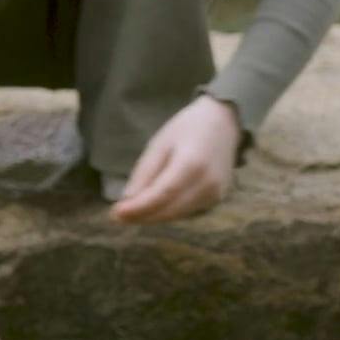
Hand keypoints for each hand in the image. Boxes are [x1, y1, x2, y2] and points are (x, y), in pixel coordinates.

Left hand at [112, 96, 242, 224]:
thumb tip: (128, 200)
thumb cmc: (188, 128)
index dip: (138, 208)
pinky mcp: (217, 199)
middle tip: (117, 216)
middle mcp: (207, 184)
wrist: (224, 123)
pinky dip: (168, 212)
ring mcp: (215, 194)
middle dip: (142, 216)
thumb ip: (145, 172)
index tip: (116, 213)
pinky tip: (153, 208)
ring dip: (153, 217)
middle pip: (169, 210)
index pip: (161, 195)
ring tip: (131, 213)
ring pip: (177, 215)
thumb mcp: (160, 143)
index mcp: (192, 164)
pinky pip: (187, 212)